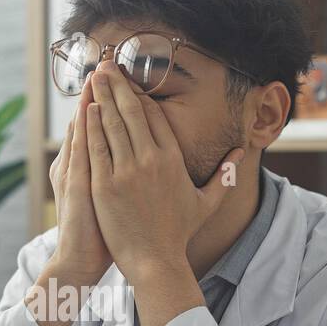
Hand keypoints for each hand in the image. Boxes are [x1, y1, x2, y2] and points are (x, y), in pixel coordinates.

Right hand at [47, 74, 110, 283]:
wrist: (80, 259)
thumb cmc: (98, 232)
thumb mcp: (99, 198)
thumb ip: (110, 173)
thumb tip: (132, 153)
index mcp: (83, 165)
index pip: (95, 123)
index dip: (105, 98)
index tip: (116, 75)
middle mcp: (76, 164)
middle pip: (89, 119)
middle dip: (100, 90)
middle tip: (107, 62)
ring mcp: (75, 174)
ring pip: (82, 130)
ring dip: (90, 100)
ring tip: (97, 73)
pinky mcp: (77, 187)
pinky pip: (82, 152)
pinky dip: (84, 131)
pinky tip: (87, 111)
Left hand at [85, 60, 242, 284]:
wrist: (154, 260)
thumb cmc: (178, 233)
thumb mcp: (207, 202)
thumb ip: (224, 176)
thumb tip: (240, 155)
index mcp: (172, 159)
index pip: (154, 116)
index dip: (139, 95)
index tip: (128, 81)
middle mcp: (150, 160)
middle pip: (131, 112)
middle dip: (117, 85)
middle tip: (105, 65)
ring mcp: (125, 172)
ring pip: (112, 124)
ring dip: (101, 97)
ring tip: (94, 77)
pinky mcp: (105, 185)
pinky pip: (97, 147)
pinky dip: (91, 126)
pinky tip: (87, 108)